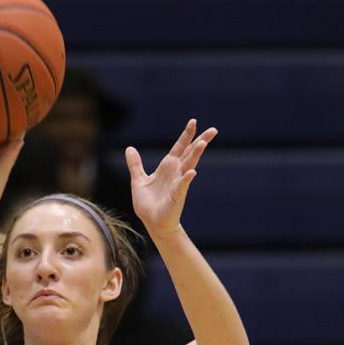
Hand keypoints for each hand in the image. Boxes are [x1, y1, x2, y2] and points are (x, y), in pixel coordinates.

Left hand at [126, 118, 215, 238]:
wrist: (152, 222)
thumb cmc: (148, 204)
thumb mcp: (138, 180)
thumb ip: (135, 164)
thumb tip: (130, 148)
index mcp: (167, 167)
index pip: (179, 147)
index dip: (186, 135)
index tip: (194, 122)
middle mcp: (176, 172)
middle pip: (190, 153)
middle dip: (200, 140)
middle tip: (213, 130)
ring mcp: (178, 183)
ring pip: (189, 165)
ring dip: (196, 154)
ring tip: (203, 142)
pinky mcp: (177, 195)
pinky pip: (182, 185)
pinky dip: (187, 178)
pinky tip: (192, 172)